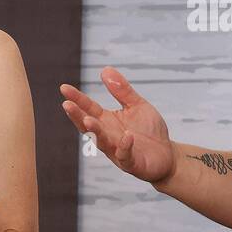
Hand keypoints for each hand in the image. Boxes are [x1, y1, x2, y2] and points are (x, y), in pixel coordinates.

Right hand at [59, 67, 175, 184]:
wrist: (167, 155)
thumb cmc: (149, 130)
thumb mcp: (136, 105)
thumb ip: (122, 90)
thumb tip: (105, 69)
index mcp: (107, 121)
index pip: (88, 108)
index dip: (77, 99)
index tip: (64, 88)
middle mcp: (108, 136)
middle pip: (89, 126)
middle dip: (78, 116)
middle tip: (67, 105)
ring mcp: (117, 150)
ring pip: (103, 142)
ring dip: (96, 132)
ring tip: (89, 120)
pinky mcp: (131, 163)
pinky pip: (125, 155)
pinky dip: (125, 146)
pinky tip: (127, 136)